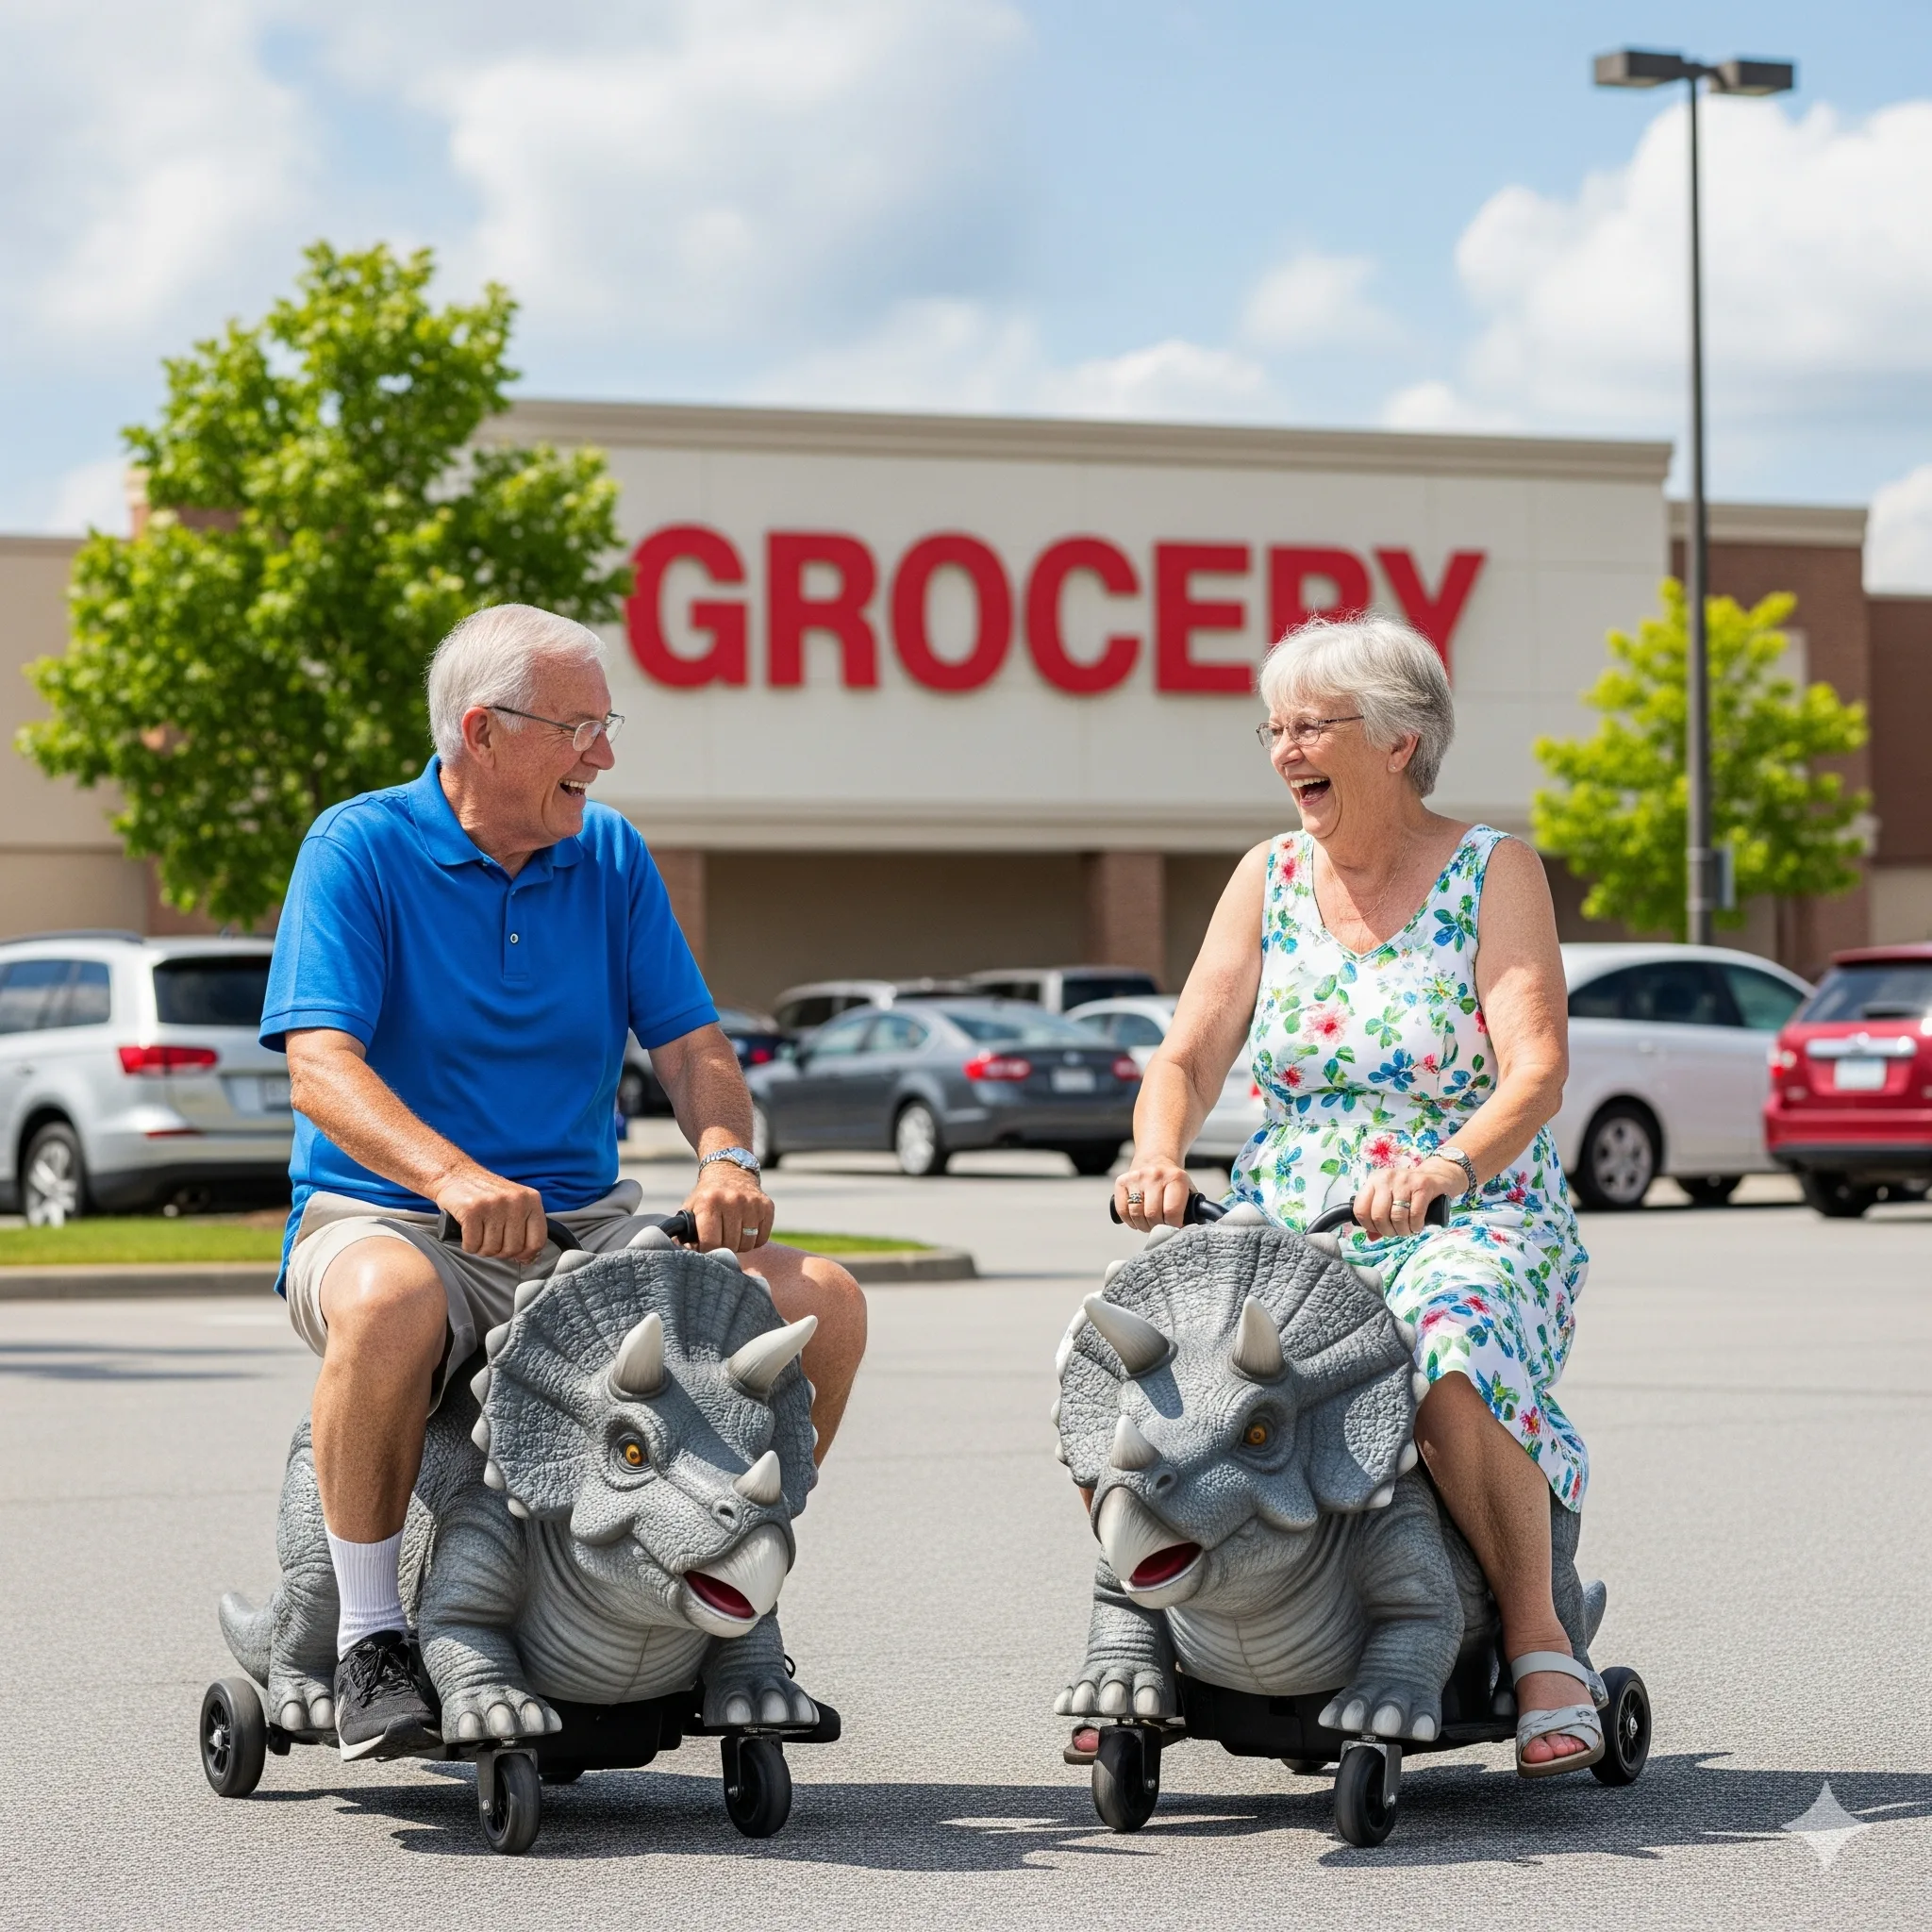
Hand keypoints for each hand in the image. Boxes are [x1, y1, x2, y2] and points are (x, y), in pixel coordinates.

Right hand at [433, 1164, 547, 1261]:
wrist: (455, 1175)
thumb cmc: (485, 1193)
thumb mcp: (514, 1202)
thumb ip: (525, 1226)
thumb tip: (529, 1259)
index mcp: (531, 1199)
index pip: (537, 1240)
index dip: (526, 1254)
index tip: (517, 1256)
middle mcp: (515, 1200)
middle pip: (513, 1248)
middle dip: (499, 1252)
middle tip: (490, 1241)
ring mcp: (494, 1204)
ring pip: (492, 1249)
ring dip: (482, 1248)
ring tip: (479, 1234)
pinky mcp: (472, 1210)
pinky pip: (473, 1245)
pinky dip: (468, 1245)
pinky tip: (467, 1233)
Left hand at [685, 1158, 773, 1254]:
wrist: (730, 1169)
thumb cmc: (707, 1195)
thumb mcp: (691, 1207)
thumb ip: (684, 1231)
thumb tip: (682, 1254)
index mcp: (709, 1202)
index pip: (711, 1242)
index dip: (707, 1251)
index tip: (705, 1249)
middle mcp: (732, 1201)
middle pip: (730, 1245)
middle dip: (723, 1247)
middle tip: (719, 1239)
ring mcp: (752, 1203)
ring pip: (747, 1244)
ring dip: (739, 1245)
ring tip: (732, 1234)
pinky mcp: (767, 1206)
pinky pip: (762, 1238)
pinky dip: (754, 1240)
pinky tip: (745, 1229)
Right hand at [1113, 1151, 1193, 1231]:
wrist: (1156, 1157)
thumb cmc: (1172, 1180)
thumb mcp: (1187, 1189)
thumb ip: (1191, 1208)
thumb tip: (1188, 1230)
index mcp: (1175, 1177)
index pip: (1172, 1211)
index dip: (1174, 1225)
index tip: (1174, 1226)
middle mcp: (1155, 1175)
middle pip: (1153, 1215)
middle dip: (1158, 1227)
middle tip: (1161, 1226)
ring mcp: (1136, 1178)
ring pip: (1136, 1215)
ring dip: (1143, 1226)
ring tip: (1149, 1224)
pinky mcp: (1122, 1182)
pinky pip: (1122, 1210)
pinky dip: (1130, 1221)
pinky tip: (1137, 1219)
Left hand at [1352, 1157, 1458, 1243]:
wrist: (1436, 1175)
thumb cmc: (1408, 1191)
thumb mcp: (1390, 1198)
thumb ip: (1378, 1216)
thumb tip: (1371, 1236)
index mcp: (1373, 1180)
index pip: (1360, 1208)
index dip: (1368, 1226)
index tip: (1378, 1230)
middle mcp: (1386, 1178)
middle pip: (1378, 1215)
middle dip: (1387, 1231)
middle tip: (1395, 1232)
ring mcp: (1404, 1181)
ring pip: (1397, 1217)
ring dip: (1403, 1230)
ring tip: (1407, 1230)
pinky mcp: (1422, 1185)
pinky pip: (1415, 1214)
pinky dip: (1415, 1226)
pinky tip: (1417, 1226)